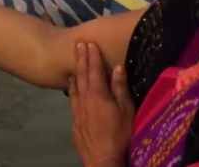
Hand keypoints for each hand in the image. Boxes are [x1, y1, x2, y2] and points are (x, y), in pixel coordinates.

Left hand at [69, 43, 133, 166]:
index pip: (94, 70)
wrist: (102, 159)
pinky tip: (72, 91)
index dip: (93, 56)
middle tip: (78, 45)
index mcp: (98, 94)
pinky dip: (71, 91)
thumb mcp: (126, 110)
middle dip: (80, 59)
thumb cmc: (119, 134)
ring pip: (73, 88)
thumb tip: (117, 66)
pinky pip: (71, 101)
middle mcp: (84, 99)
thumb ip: (120, 88)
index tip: (90, 43)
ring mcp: (77, 112)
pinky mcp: (75, 123)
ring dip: (74, 74)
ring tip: (73, 65)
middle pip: (81, 75)